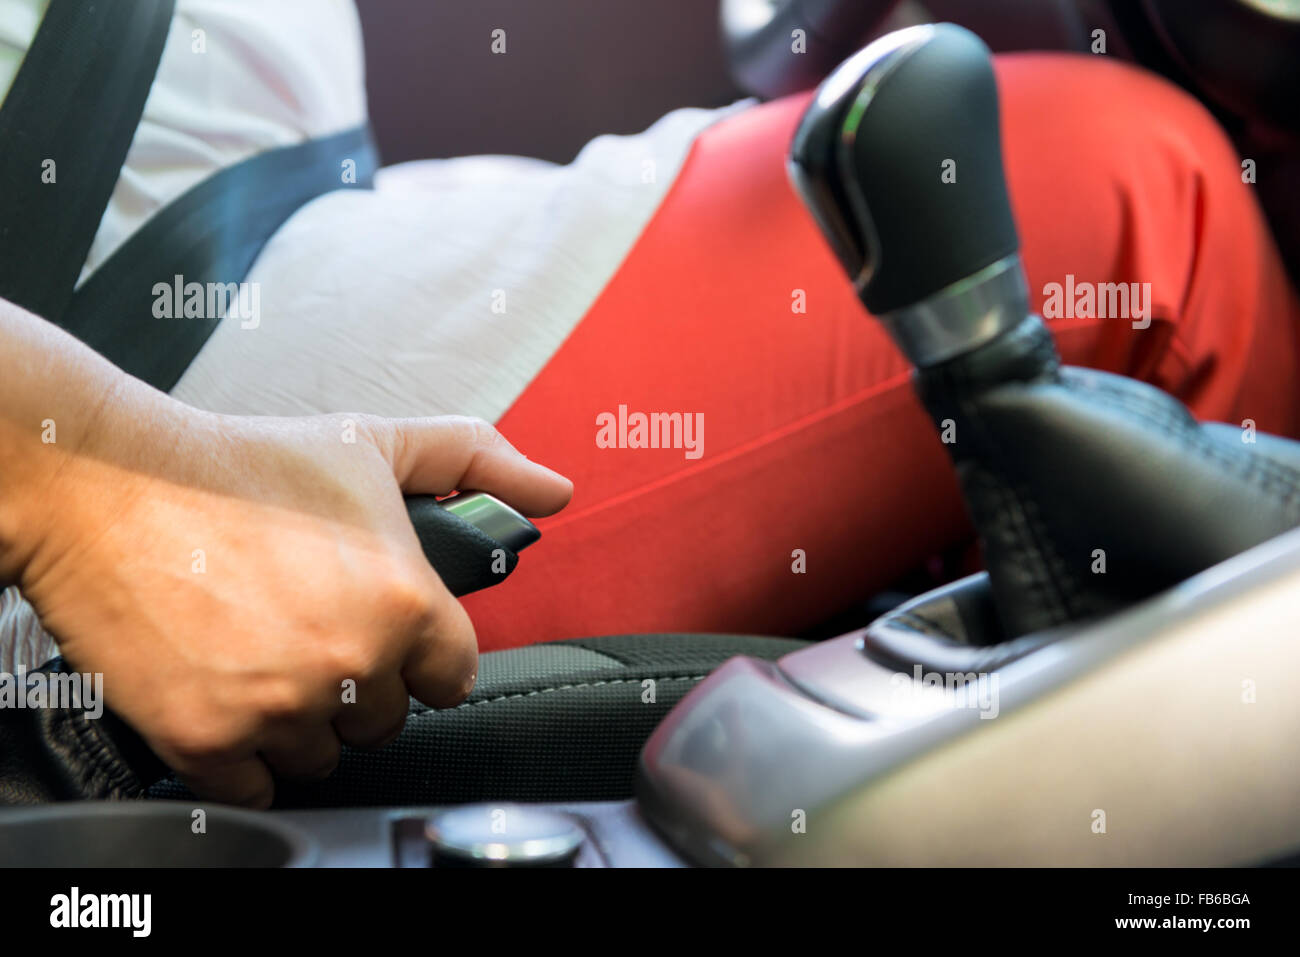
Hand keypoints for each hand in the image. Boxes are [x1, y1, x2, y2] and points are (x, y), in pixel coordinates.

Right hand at [11, 398, 570, 806]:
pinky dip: (246, 756)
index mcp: (404, 598)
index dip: (423, 655)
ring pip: (324, 754)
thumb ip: (477, 463)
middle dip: (362, 684)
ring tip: (267, 654)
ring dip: (304, 720)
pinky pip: (258, 787)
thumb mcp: (376, 444)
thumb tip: (553, 492)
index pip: (454, 675)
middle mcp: (351, 659)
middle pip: (388, 718)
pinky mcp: (209, 738)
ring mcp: (279, 706)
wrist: (112, 487)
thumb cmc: (242, 465)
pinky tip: (233, 695)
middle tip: (315, 632)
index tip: (393, 638)